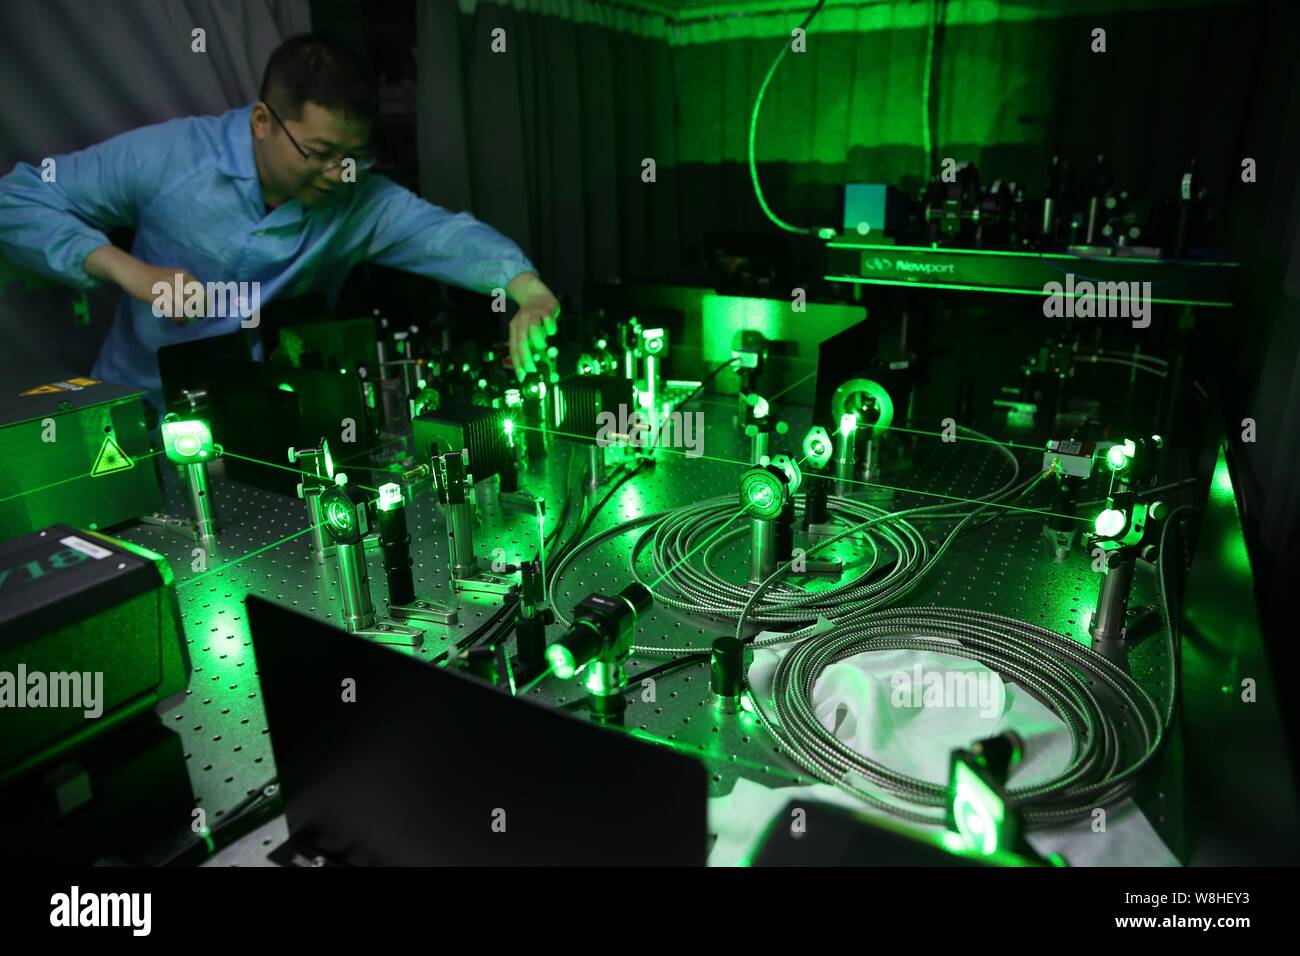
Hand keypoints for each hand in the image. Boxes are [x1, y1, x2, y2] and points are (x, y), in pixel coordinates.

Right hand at [86, 245, 201, 324]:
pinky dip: (175, 318)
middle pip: (193, 300)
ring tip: (182, 320)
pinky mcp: (155, 297)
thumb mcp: (172, 276)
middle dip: (195, 311)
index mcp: (182, 274)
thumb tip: (197, 303)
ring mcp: (166, 288)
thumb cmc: (152, 276)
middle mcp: (176, 280)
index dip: (203, 301)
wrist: (132, 272)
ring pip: (183, 307)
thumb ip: (184, 286)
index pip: (200, 289)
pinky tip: (174, 320)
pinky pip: (170, 311)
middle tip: (192, 317)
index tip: (202, 309)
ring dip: (185, 316)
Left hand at [505, 272, 558, 378]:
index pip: (514, 348)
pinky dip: (551, 329)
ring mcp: (533, 315)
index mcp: (515, 328)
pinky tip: (552, 332)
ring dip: (538, 341)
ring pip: (533, 329)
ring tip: (543, 347)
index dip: (518, 363)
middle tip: (532, 369)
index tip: (522, 376)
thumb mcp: (527, 331)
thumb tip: (536, 366)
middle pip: (522, 340)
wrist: (537, 295)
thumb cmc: (534, 318)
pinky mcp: (546, 310)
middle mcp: (521, 322)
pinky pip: (548, 320)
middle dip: (527, 357)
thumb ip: (530, 346)